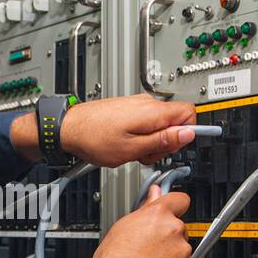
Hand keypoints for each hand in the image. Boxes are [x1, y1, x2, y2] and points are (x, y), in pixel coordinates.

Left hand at [10, 94, 197, 166]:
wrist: (68, 128)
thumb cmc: (93, 138)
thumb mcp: (132, 148)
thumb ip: (163, 141)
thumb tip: (189, 133)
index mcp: (152, 112)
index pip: (189, 113)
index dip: (187, 133)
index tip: (174, 147)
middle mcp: (147, 103)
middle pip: (175, 122)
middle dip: (165, 142)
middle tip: (146, 154)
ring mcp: (137, 104)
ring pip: (160, 124)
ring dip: (151, 142)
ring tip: (133, 150)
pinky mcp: (129, 108)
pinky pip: (146, 123)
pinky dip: (141, 136)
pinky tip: (127, 144)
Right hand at [76, 185, 191, 257]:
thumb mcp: (124, 225)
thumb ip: (146, 208)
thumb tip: (154, 194)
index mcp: (158, 214)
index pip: (180, 199)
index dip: (174, 204)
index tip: (171, 208)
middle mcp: (173, 229)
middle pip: (177, 224)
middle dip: (166, 231)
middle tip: (148, 242)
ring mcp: (181, 249)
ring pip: (180, 243)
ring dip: (170, 249)